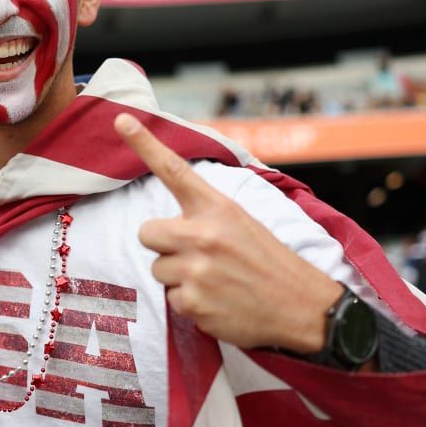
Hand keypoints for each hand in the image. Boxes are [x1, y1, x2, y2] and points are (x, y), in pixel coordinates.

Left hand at [113, 113, 342, 351]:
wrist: (303, 306)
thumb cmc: (270, 262)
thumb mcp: (242, 222)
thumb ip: (205, 215)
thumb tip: (171, 223)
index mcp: (217, 207)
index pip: (174, 170)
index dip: (145, 144)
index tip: (122, 120)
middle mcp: (202, 234)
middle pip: (146, 232)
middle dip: (162, 244)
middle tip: (195, 254)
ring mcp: (196, 270)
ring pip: (158, 269)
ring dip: (179, 276)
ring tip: (215, 280)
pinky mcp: (194, 302)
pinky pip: (172, 300)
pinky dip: (191, 303)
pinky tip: (219, 302)